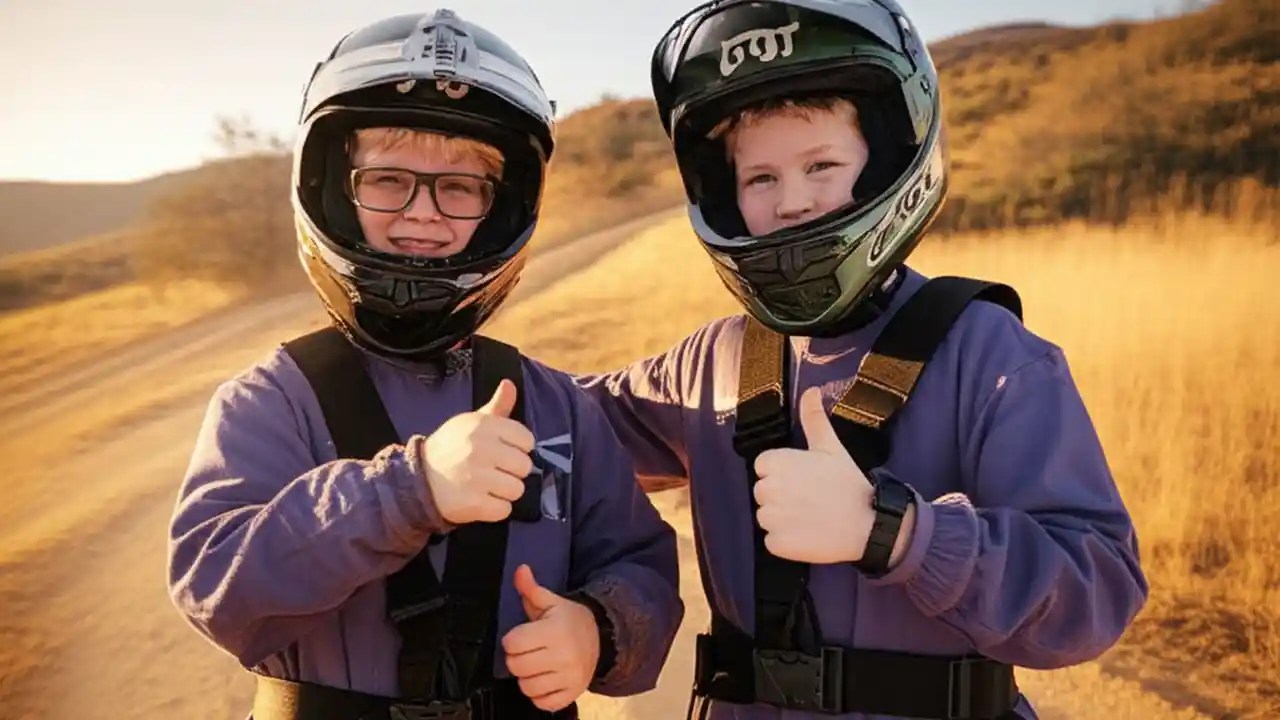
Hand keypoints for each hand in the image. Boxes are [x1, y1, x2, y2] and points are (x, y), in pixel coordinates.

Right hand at [422, 379, 533, 524]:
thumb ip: (496, 407)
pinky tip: (481, 500)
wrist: (418, 479)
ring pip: (517, 490)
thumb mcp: (470, 423)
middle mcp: (482, 449)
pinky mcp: (474, 503)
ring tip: (487, 486)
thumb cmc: (451, 447)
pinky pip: (504, 510)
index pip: (526, 440)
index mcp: (484, 426)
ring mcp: (478, 477)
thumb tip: (510, 384)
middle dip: (512, 472)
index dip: (518, 448)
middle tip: (494, 471)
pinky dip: (495, 509)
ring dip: (505, 492)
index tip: (503, 452)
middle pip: (525, 466)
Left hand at [502, 564, 599, 711]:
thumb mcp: (551, 602)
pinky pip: (541, 703)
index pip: (512, 643)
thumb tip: (520, 569)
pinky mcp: (572, 695)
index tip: (522, 636)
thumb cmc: (569, 620)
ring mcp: (569, 678)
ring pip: (526, 687)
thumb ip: (531, 588)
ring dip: (527, 677)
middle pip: (516, 666)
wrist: (602, 639)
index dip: (512, 639)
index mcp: (555, 630)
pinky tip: (545, 679)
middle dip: (517, 658)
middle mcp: (564, 656)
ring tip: (536, 665)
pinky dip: (539, 694)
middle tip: (528, 651)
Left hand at [753, 387, 876, 563]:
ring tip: (811, 516)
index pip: (764, 467)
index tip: (805, 480)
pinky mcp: (776, 544)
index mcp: (775, 463)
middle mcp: (767, 490)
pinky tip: (809, 533)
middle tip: (811, 498)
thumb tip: (811, 390)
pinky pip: (772, 541)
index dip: (784, 473)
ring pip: (766, 517)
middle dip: (782, 496)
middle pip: (763, 492)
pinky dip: (787, 541)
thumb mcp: (830, 446)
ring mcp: (771, 519)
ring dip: (783, 519)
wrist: (868, 524)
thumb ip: (814, 418)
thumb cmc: (848, 483)